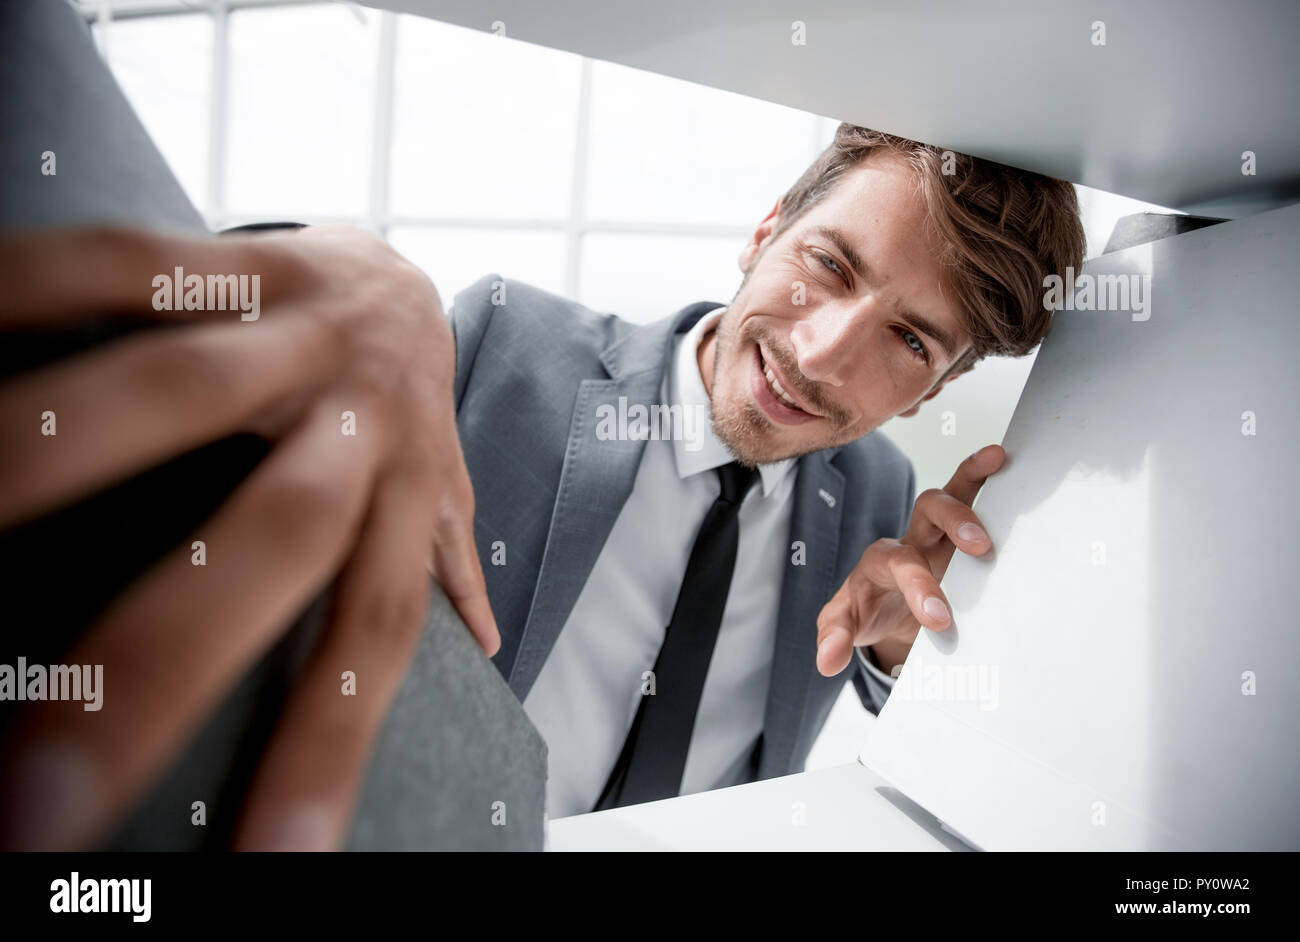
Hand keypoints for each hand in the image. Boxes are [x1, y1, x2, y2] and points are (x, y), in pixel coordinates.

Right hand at [0, 223, 497, 849]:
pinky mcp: (245, 257)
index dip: (323, 749)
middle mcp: (364, 421)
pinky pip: (130, 266)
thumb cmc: (409, 409)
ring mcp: (304, 331)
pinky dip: (36, 290)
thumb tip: (488, 642)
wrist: (408, 276)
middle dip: (166, 654)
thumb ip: (446, 562)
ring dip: (55, 450)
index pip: (370, 640)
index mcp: (409, 501)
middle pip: (277, 535)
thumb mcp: (438, 496)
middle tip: (48, 782)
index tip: (269, 857)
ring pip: (182, 389)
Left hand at [814, 444, 1006, 676]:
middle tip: (981, 547)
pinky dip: (990, 477)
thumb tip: (827, 660)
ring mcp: (941, 533)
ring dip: (974, 476)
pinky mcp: (964, 536)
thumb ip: (833, 638)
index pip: (901, 564)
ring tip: (1001, 461)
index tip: (939, 620)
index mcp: (881, 560)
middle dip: (953, 522)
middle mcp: (912, 537)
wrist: (886, 605)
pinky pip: (976, 496)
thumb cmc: (868, 610)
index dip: (919, 587)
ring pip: (954, 492)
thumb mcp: (846, 626)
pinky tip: (1013, 463)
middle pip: (927, 510)